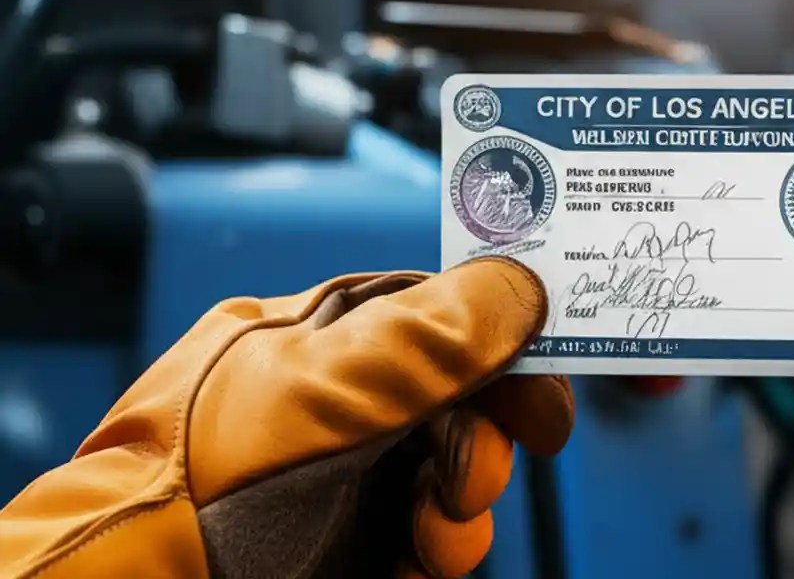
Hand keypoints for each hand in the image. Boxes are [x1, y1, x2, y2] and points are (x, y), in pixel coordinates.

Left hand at [0, 257, 572, 578]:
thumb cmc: (208, 472)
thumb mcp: (328, 385)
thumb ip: (434, 334)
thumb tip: (522, 285)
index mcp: (334, 336)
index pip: (451, 323)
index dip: (508, 360)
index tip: (543, 407)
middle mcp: (348, 400)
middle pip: (467, 411)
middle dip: (481, 453)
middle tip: (464, 484)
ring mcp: (350, 473)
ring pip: (455, 484)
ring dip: (462, 518)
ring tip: (430, 540)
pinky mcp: (353, 539)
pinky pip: (430, 542)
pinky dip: (437, 558)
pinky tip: (412, 567)